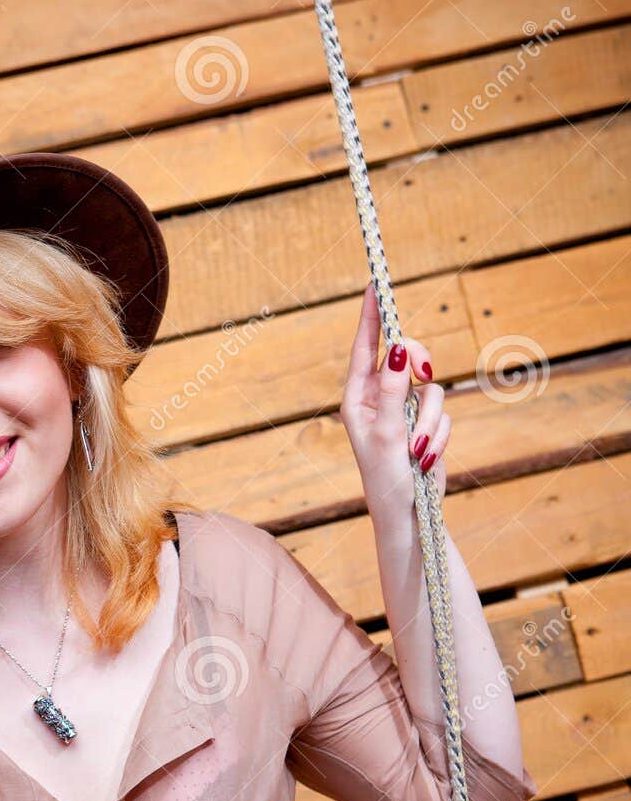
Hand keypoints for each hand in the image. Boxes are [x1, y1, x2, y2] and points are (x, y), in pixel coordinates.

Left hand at [339, 282, 448, 527]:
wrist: (408, 515)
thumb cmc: (386, 480)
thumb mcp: (388, 433)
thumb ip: (394, 390)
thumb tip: (399, 348)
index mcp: (357, 399)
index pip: (365, 348)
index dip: (371, 317)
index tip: (376, 285)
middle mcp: (380, 400)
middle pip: (407, 357)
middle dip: (421, 364)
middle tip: (426, 370)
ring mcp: (404, 411)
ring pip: (431, 388)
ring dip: (429, 420)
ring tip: (417, 449)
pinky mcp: (425, 424)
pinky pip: (443, 412)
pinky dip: (438, 435)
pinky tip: (426, 457)